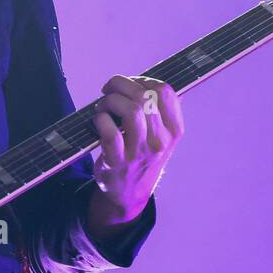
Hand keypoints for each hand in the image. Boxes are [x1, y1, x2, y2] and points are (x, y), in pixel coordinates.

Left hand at [90, 74, 184, 224]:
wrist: (130, 193)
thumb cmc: (143, 156)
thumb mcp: (162, 136)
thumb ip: (159, 110)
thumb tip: (146, 80)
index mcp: (174, 130)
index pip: (165, 91)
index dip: (142, 79)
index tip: (129, 83)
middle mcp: (160, 140)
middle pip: (145, 96)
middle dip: (120, 85)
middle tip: (109, 91)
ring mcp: (139, 152)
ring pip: (131, 110)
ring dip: (110, 101)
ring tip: (103, 106)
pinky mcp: (117, 162)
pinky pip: (110, 133)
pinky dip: (100, 119)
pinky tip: (98, 120)